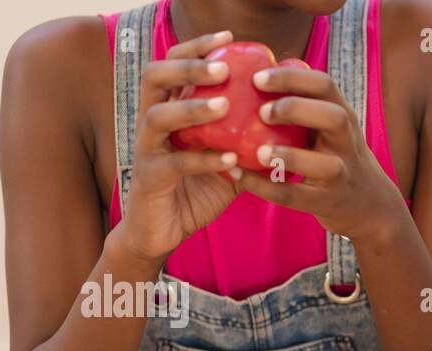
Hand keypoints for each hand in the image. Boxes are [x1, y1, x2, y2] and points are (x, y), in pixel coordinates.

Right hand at [115, 31, 241, 262]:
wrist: (165, 231)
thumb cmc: (197, 190)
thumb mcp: (226, 157)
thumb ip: (245, 136)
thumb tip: (284, 115)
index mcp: (167, 109)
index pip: (173, 64)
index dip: (196, 47)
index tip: (228, 37)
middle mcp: (151, 122)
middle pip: (155, 77)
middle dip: (189, 66)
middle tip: (224, 67)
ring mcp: (147, 149)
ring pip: (159, 117)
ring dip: (193, 108)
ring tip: (225, 105)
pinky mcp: (150, 179)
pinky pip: (174, 164)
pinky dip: (204, 160)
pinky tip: (231, 160)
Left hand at [233, 67, 403, 240]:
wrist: (371, 205)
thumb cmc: (336, 155)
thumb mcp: (331, 126)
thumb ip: (305, 103)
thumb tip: (254, 71)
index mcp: (343, 116)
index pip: (324, 85)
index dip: (291, 78)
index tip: (256, 77)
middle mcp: (347, 143)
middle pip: (334, 117)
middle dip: (296, 109)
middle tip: (261, 112)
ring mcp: (342, 175)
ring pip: (326, 165)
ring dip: (291, 156)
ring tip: (258, 152)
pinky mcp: (328, 202)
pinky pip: (298, 197)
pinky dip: (267, 188)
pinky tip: (240, 176)